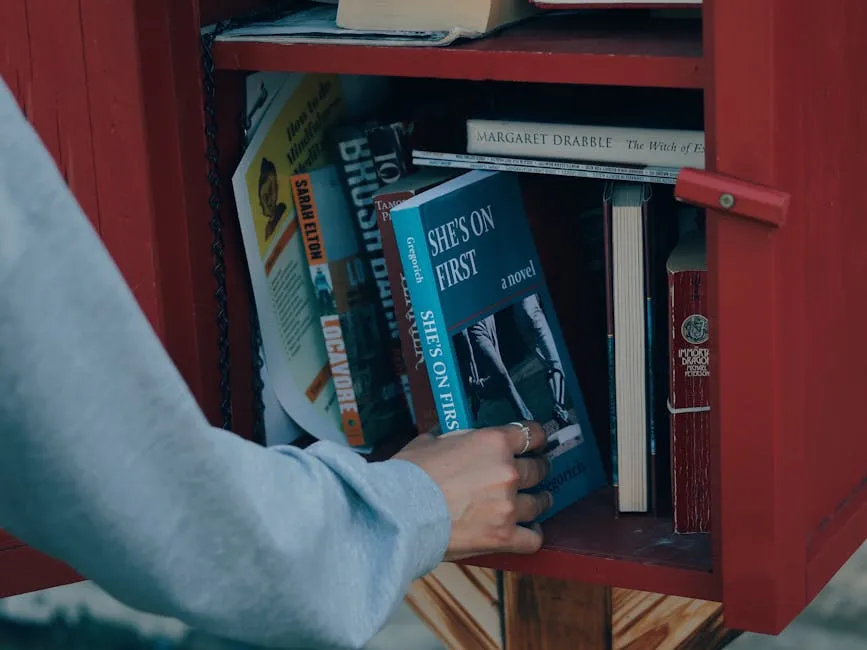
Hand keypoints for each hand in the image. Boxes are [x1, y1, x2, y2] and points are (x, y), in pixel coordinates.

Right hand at [394, 421, 551, 560]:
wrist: (398, 513)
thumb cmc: (408, 475)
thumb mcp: (431, 441)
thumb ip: (455, 440)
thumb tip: (456, 441)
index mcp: (493, 443)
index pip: (530, 434)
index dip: (536, 437)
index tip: (536, 442)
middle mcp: (508, 472)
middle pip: (539, 468)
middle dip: (537, 469)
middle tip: (532, 472)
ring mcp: (509, 506)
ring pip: (540, 502)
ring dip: (539, 500)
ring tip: (535, 501)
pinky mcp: (504, 537)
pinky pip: (534, 537)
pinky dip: (533, 534)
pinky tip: (529, 530)